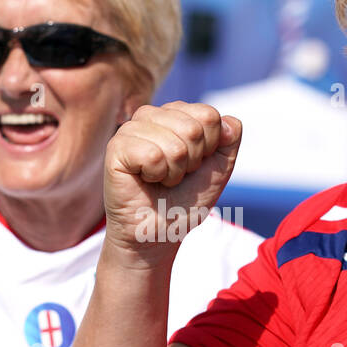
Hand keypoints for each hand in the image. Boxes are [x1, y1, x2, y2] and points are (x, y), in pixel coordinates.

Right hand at [103, 102, 241, 263]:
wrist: (159, 233)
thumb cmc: (184, 200)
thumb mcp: (218, 168)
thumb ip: (229, 139)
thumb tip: (229, 120)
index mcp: (174, 114)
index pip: (208, 115)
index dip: (209, 147)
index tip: (194, 165)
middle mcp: (151, 116)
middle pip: (193, 129)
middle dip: (191, 161)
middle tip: (175, 175)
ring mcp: (131, 129)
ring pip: (174, 144)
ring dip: (174, 172)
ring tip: (161, 179)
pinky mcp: (116, 148)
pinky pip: (152, 155)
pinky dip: (156, 175)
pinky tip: (145, 179)